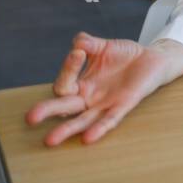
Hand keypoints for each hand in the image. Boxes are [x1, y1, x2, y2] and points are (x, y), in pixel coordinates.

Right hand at [26, 33, 182, 145]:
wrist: (152, 59)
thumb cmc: (124, 55)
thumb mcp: (104, 46)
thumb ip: (89, 43)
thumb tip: (78, 42)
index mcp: (81, 83)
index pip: (64, 82)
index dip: (69, 68)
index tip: (79, 52)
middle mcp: (89, 97)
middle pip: (64, 107)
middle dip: (47, 111)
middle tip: (31, 117)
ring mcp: (105, 104)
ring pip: (82, 120)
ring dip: (67, 129)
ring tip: (50, 139)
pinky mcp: (124, 106)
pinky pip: (109, 120)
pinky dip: (99, 128)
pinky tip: (88, 138)